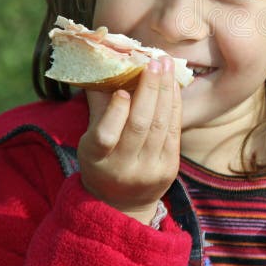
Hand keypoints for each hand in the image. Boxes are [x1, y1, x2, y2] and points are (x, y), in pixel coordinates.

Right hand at [78, 56, 181, 224]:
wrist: (123, 203)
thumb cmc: (102, 161)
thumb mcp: (90, 140)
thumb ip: (99, 106)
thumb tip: (103, 66)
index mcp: (95, 159)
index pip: (106, 135)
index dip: (115, 112)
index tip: (122, 88)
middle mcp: (122, 168)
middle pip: (140, 125)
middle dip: (150, 89)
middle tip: (154, 61)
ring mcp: (148, 170)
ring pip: (160, 125)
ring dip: (166, 91)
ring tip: (166, 65)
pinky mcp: (169, 169)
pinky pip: (174, 131)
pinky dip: (175, 105)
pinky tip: (174, 85)